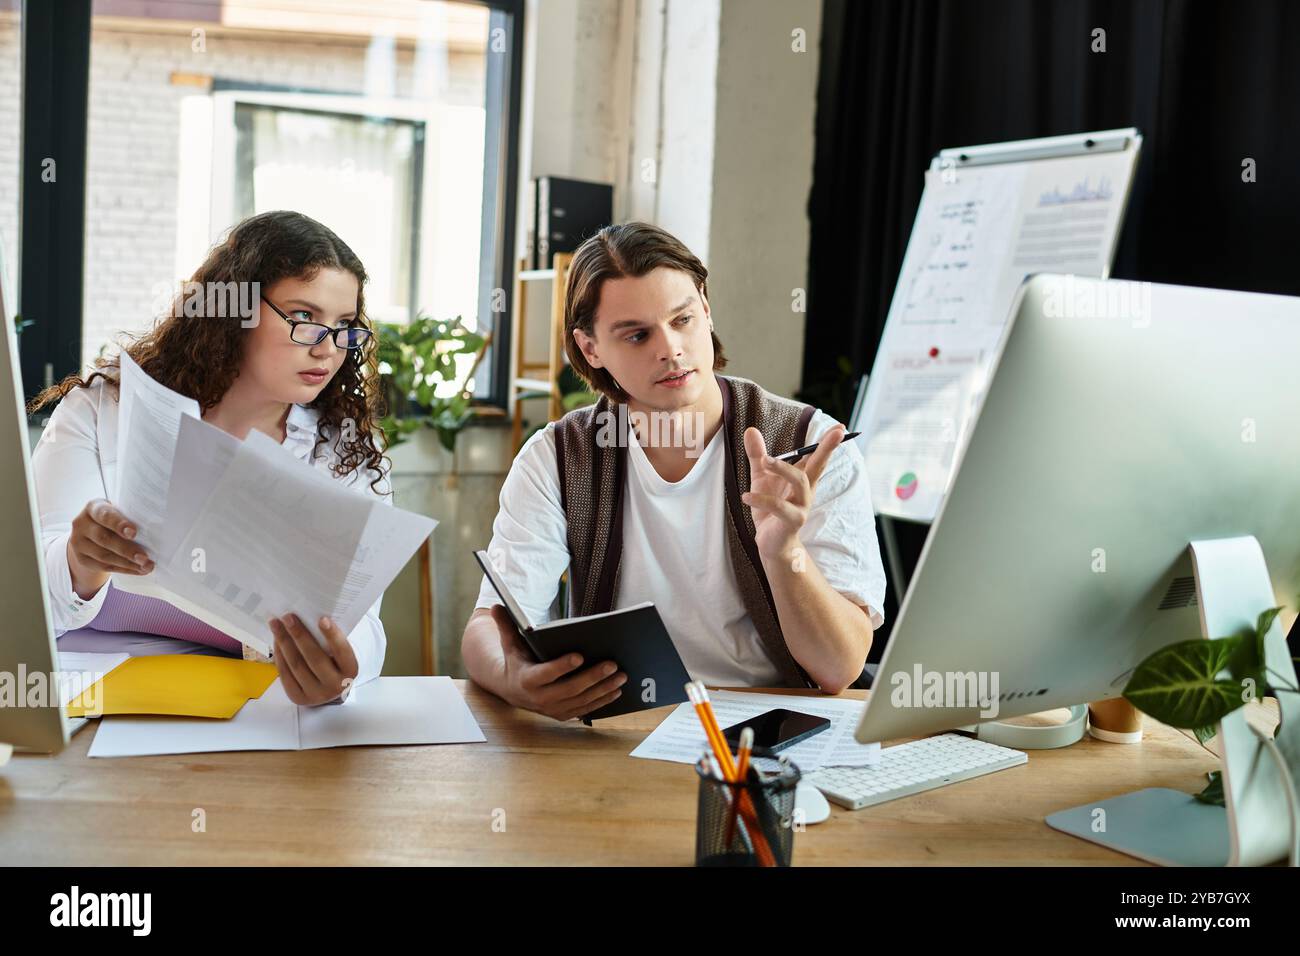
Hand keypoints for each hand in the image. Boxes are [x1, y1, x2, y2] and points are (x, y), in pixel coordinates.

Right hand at [67, 498, 154, 598]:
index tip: (133, 532)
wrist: (91, 534)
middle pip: (104, 538)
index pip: (104, 515)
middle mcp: (81, 524)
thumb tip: (156, 529)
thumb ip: (130, 516)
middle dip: (126, 549)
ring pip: (104, 556)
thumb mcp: (118, 511)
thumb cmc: (114, 519)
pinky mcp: (82, 559)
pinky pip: (104, 567)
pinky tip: (139, 570)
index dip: (118, 524)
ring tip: (147, 565)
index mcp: (93, 507)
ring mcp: (78, 543)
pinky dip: (124, 569)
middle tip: (145, 557)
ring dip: (128, 563)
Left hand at [270, 613, 358, 705]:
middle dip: (299, 635)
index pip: (342, 651)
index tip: (322, 618)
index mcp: (350, 670)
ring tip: (276, 624)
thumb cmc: (335, 664)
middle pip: (314, 658)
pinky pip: (285, 673)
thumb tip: (309, 619)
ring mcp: (316, 694)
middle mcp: (335, 685)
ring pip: (296, 665)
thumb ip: (331, 641)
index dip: (332, 635)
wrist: (329, 691)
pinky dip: (279, 655)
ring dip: (284, 642)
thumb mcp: (340, 655)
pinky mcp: (298, 697)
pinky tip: (276, 640)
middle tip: (288, 617)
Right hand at [492, 605, 625, 720]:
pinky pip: (586, 709)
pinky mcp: (563, 715)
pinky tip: (617, 690)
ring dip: (604, 689)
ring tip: (622, 675)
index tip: (579, 655)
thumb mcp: (510, 643)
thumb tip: (496, 604)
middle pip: (570, 689)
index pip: (546, 674)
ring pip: (582, 701)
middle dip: (593, 676)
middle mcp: (539, 699)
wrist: (512, 688)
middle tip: (613, 664)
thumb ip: (506, 624)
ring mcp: (553, 709)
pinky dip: (603, 700)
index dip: (562, 666)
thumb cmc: (517, 660)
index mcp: (527, 680)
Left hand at [741, 424, 843, 558]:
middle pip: (818, 466)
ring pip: (800, 482)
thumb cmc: (770, 509)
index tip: (841, 427)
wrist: (771, 543)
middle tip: (838, 432)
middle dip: (827, 449)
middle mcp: (806, 491)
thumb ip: (757, 455)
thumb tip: (751, 430)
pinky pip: (778, 506)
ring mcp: (802, 506)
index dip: (828, 443)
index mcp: (802, 479)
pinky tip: (746, 496)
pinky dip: (761, 499)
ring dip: (783, 468)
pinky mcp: (792, 521)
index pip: (816, 457)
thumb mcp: (761, 478)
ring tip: (764, 461)